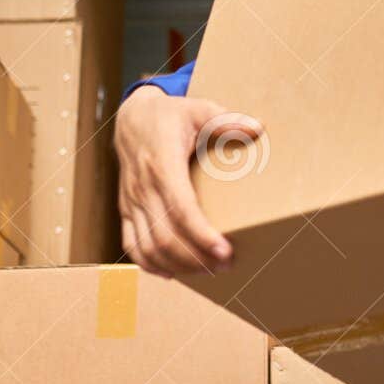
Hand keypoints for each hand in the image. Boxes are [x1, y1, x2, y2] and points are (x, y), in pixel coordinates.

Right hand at [113, 85, 262, 276]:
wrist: (131, 117)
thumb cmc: (169, 115)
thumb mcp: (198, 110)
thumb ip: (226, 120)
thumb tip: (258, 127)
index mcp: (162, 165)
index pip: (180, 209)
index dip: (201, 235)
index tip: (226, 251)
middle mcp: (143, 187)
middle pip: (165, 236)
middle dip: (196, 257)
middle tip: (228, 265)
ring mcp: (131, 201)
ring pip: (148, 246)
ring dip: (177, 265)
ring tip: (208, 271)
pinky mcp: (126, 209)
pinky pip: (131, 244)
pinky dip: (149, 264)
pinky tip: (172, 273)